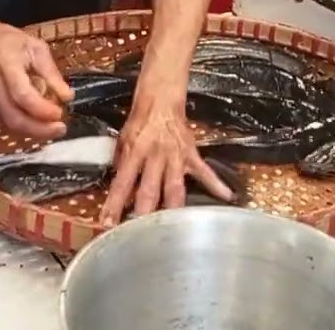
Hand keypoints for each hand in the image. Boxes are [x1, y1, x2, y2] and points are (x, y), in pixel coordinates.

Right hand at [0, 20, 71, 138]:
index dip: (42, 110)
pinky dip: (18, 126)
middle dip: (40, 129)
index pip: (22, 95)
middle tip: (59, 129)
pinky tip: (31, 121)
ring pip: (7, 124)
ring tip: (50, 126)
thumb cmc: (8, 41)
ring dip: (31, 130)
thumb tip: (67, 97)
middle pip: (14, 117)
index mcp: (5, 62)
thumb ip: (51, 73)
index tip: (60, 113)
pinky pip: (0, 122)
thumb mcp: (36, 47)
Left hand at [99, 87, 232, 224]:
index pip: (122, 182)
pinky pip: (205, 172)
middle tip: (137, 235)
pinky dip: (216, 184)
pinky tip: (226, 197)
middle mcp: (155, 156)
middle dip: (144, 214)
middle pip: (149, 190)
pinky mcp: (191, 155)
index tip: (108, 222)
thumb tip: (119, 188)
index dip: (114, 204)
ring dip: (171, 209)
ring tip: (171, 231)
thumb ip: (120, 163)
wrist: (161, 100)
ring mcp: (175, 157)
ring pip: (174, 188)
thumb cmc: (140, 120)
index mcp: (135, 152)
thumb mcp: (122, 139)